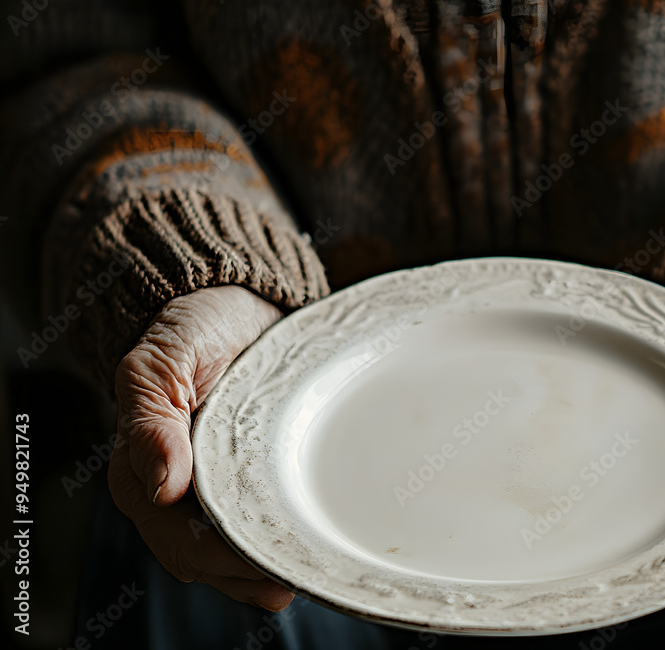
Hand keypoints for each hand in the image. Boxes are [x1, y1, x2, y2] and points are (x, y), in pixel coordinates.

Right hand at [109, 286, 293, 609]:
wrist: (236, 307)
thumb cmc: (195, 328)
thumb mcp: (164, 360)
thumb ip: (152, 419)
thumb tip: (162, 487)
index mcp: (140, 470)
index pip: (178, 537)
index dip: (223, 556)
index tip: (267, 558)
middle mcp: (169, 493)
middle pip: (206, 559)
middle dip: (248, 574)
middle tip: (299, 573)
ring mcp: (208, 492)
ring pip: (229, 559)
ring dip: (263, 573)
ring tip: (307, 572)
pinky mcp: (243, 483)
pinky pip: (253, 533)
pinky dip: (273, 552)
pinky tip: (304, 555)